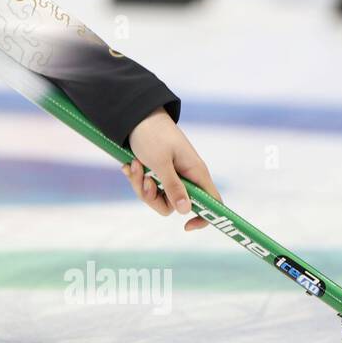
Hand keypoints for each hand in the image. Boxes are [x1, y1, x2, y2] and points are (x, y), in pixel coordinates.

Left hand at [121, 106, 221, 232]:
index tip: (186, 226)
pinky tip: (129, 165)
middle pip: (175, 204)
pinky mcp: (156, 171)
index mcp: (195, 172)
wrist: (136, 116)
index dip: (204, 217)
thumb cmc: (152, 135)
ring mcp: (171, 174)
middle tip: (145, 181)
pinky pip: (147, 186)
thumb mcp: (161, 163)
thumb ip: (173, 186)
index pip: (212, 201)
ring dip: (141, 185)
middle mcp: (186, 176)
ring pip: (157, 196)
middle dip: (154, 197)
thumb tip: (186, 211)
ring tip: (133, 166)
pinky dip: (137, 178)